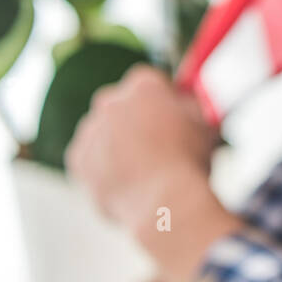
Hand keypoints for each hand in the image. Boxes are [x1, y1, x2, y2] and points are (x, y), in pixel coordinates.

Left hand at [66, 65, 217, 232]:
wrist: (163, 200)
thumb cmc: (188, 161)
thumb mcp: (205, 124)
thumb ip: (191, 105)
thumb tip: (186, 101)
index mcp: (143, 87)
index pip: (150, 82)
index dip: (164, 100)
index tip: (173, 117)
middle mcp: (110, 101)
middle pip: (121, 105)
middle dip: (136, 119)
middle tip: (158, 145)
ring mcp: (90, 130)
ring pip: (104, 132)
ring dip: (118, 144)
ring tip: (144, 170)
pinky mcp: (77, 159)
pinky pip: (90, 159)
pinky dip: (104, 168)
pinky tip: (128, 182)